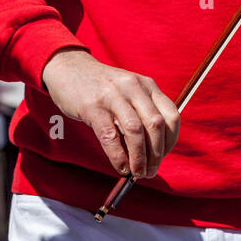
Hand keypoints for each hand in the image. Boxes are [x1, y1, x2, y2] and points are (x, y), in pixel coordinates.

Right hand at [42, 49, 179, 179]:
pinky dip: (118, 156)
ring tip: (137, 173)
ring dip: (139, 158)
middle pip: (156, 125)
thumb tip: (152, 153)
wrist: (68, 68)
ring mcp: (113, 95)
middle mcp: (133, 87)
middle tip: (151, 171)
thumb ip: (142, 114)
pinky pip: (110, 136)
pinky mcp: (92, 106)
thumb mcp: (129, 92)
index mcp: (147, 85)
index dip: (171, 141)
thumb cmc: (102, 87)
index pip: (171, 115)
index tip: (163, 156)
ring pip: (135, 131)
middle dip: (156, 154)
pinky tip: (120, 167)